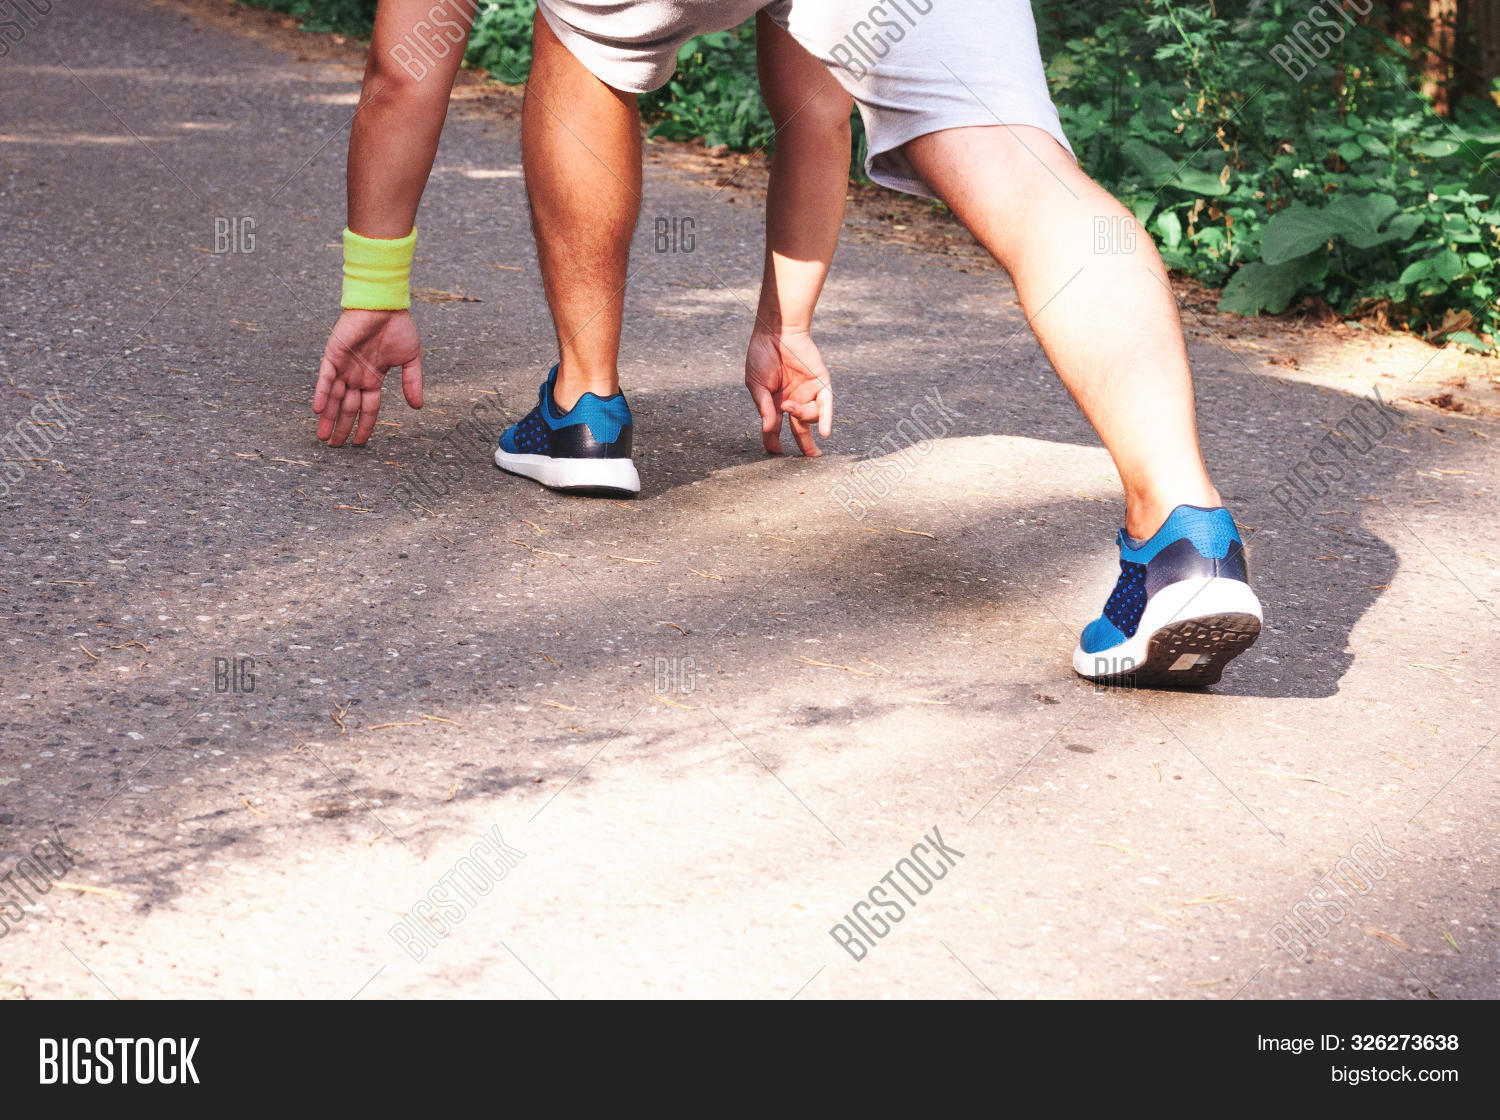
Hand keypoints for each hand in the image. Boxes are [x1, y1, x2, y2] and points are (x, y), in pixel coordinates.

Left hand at [312, 309, 423, 446]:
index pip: (367, 408)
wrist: (385, 304)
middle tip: (334, 447)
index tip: (358, 444)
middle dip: (341, 427)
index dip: (363, 426)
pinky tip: (318, 409)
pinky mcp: (333, 354)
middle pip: (347, 408)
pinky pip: (325, 378)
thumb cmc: (398, 327)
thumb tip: (417, 407)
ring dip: (328, 417)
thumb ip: (412, 382)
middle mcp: (356, 375)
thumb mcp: (410, 359)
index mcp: (374, 378)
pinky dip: (321, 393)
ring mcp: (343, 366)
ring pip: (333, 397)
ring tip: (322, 436)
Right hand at [744, 327, 832, 456]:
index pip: (776, 428)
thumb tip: (767, 430)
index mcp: (776, 402)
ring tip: (786, 405)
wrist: (776, 331)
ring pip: (810, 417)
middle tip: (808, 459)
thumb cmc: (762, 356)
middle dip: (805, 446)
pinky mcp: (821, 384)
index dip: (774, 441)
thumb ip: (764, 408)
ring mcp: (808, 393)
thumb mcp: (757, 385)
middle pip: (800, 429)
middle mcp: (794, 400)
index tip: (774, 454)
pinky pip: (826, 406)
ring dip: (799, 416)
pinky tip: (824, 434)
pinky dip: (826, 420)